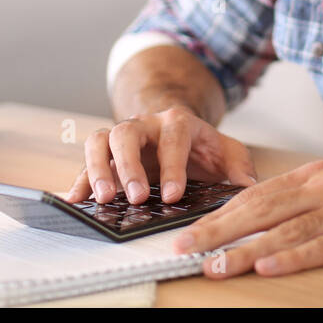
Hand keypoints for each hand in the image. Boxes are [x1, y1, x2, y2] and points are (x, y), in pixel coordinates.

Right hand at [64, 106, 256, 204]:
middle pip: (127, 134)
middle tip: (137, 196)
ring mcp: (121, 137)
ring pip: (99, 140)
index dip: (172, 166)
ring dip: (98, 168)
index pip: (173, 139)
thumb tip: (248, 188)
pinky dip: (78, 180)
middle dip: (130, 165)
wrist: (178, 129)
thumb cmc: (202, 146)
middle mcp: (145, 125)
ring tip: (105, 198)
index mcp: (177, 122)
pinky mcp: (105, 155)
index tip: (174, 195)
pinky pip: (85, 162)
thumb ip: (240, 166)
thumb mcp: (227, 151)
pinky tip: (74, 200)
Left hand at [167, 152, 322, 277]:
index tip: (193, 227)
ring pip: (285, 230)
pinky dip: (293, 257)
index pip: (258, 193)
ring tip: (216, 266)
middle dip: (218, 230)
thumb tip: (268, 209)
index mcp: (317, 173)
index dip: (222, 212)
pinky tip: (268, 266)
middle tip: (186, 246)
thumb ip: (310, 191)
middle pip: (261, 209)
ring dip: (245, 250)